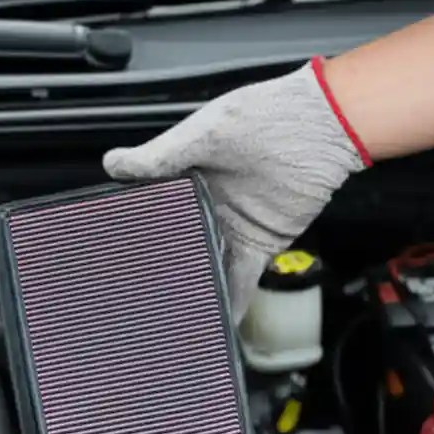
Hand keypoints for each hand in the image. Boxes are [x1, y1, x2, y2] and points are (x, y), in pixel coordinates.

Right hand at [102, 58, 368, 319]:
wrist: (321, 126)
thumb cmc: (265, 116)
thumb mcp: (203, 133)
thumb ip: (160, 156)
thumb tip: (112, 164)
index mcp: (187, 176)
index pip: (153, 210)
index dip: (136, 231)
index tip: (117, 255)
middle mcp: (206, 204)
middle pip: (178, 243)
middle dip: (163, 267)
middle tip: (140, 296)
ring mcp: (232, 226)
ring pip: (206, 264)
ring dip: (194, 287)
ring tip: (172, 315)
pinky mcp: (259, 242)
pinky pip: (241, 276)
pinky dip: (232, 298)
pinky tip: (219, 318)